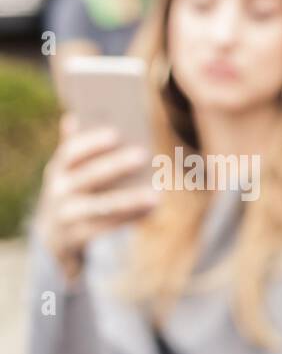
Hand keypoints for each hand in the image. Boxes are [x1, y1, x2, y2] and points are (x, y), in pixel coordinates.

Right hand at [35, 115, 159, 282]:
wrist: (54, 233)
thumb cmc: (73, 191)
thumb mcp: (69, 170)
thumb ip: (74, 147)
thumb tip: (75, 117)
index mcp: (58, 168)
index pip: (71, 152)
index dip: (92, 143)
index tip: (116, 133)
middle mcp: (58, 190)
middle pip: (88, 177)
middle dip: (115, 166)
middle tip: (143, 154)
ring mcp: (66, 215)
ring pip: (99, 207)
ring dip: (128, 200)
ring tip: (155, 194)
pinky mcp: (77, 236)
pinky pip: (106, 227)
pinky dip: (130, 218)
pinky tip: (152, 209)